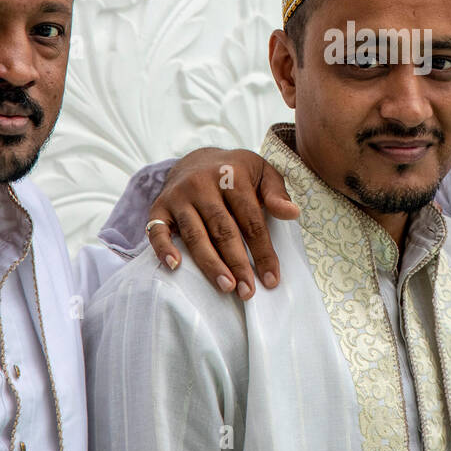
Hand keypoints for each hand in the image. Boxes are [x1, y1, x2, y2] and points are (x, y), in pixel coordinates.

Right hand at [146, 148, 299, 298]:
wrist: (196, 159)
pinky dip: (164, 249)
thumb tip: (292, 213)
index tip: (272, 278)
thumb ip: (276, 193)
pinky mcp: (159, 207)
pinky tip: (175, 267)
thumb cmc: (236, 172)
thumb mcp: (262, 173)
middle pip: (223, 230)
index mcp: (231, 174)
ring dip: (210, 264)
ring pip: (195, 235)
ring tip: (226, 286)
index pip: (251, 219)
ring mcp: (178, 196)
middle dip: (238, 263)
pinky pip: (157, 231)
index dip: (263, 251)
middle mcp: (202, 184)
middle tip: (248, 291)